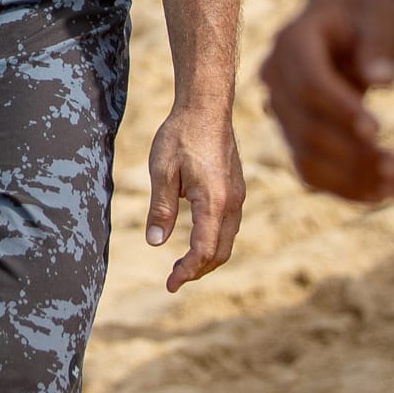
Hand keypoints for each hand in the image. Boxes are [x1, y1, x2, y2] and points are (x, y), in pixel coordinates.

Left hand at [145, 103, 244, 292]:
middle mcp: (232, 203)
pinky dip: (213, 241)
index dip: (187, 271)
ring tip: (183, 265)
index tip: (170, 284)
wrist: (206, 108)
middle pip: (220, 252)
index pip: (204, 251)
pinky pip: (228, 226)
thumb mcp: (162, 172)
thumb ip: (161, 209)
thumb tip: (156, 243)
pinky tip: (195, 239)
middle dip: (198, 270)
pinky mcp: (236, 189)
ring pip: (227, 240)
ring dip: (207, 257)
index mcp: (214, 202)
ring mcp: (237, 196)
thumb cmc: (181, 136)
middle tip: (173, 279)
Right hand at [260, 0, 393, 204]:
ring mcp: (279, 109)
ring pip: (305, 156)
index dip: (339, 110)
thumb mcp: (379, 18)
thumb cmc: (366, 15)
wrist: (346, 20)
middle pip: (305, 127)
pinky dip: (344, 187)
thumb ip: (378, 45)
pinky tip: (382, 194)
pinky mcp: (293, 132)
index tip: (378, 130)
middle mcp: (275, 78)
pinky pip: (310, 169)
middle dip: (352, 154)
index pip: (309, 84)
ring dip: (350, 179)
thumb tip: (383, 80)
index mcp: (291, 42)